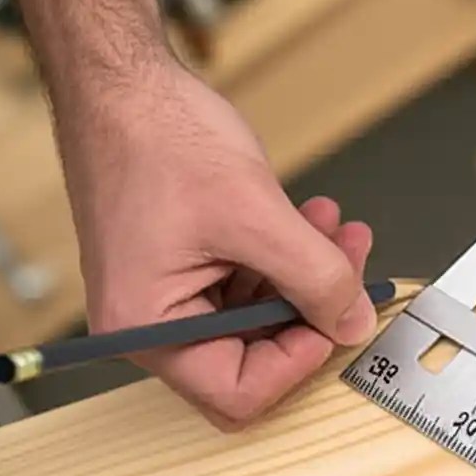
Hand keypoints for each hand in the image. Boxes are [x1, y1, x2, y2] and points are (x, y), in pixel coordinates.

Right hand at [56, 61, 377, 426]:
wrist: (121, 83)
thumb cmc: (155, 137)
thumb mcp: (255, 213)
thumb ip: (315, 277)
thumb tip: (354, 322)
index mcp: (147, 328)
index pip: (236, 392)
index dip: (298, 360)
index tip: (338, 317)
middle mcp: (152, 324)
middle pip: (253, 358)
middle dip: (312, 312)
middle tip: (352, 265)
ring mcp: (169, 297)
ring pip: (260, 318)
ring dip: (307, 277)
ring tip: (339, 229)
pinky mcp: (186, 269)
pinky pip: (249, 284)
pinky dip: (286, 258)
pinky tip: (313, 220)